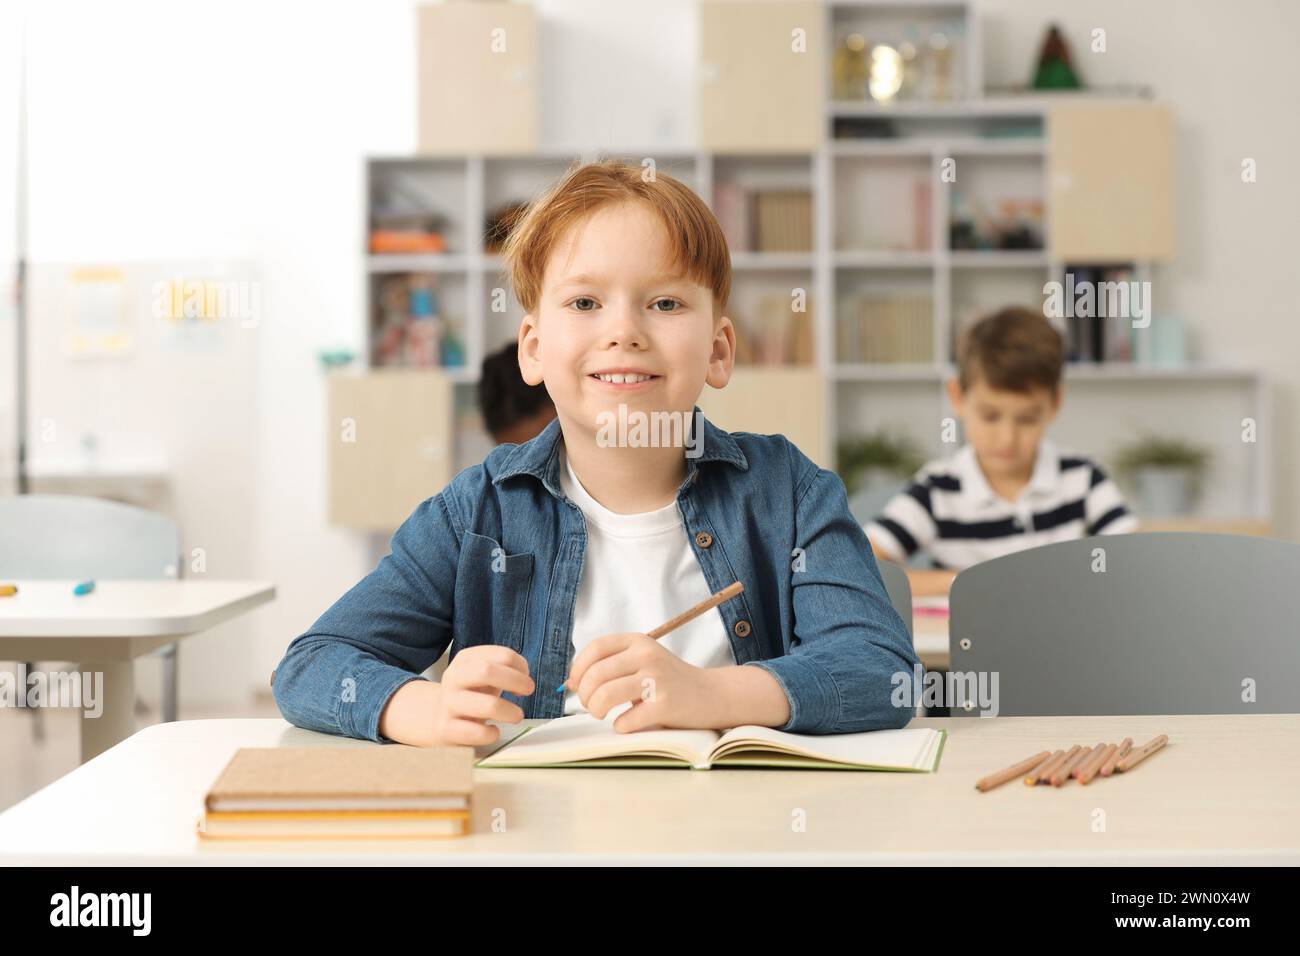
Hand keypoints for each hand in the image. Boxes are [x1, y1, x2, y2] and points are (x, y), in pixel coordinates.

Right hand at [430, 645, 534, 745]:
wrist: (438, 718)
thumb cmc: (472, 694)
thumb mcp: (485, 675)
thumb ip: (505, 670)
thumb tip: (525, 681)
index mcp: (465, 660)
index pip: (502, 655)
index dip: (520, 666)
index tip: (526, 677)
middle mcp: (454, 678)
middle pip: (487, 671)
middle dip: (516, 681)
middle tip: (528, 691)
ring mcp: (448, 703)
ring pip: (488, 705)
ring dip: (510, 711)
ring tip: (516, 716)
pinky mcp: (446, 729)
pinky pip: (478, 732)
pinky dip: (492, 733)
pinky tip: (493, 731)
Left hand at [564, 633, 719, 732]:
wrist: (713, 694)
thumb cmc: (670, 681)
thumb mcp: (642, 662)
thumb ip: (610, 667)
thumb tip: (570, 683)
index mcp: (638, 642)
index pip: (595, 648)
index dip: (578, 669)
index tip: (577, 685)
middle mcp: (647, 656)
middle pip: (596, 674)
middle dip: (584, 695)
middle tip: (590, 706)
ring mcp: (657, 680)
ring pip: (606, 695)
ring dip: (596, 710)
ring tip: (601, 714)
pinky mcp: (666, 705)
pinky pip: (627, 720)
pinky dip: (620, 726)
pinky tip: (628, 723)